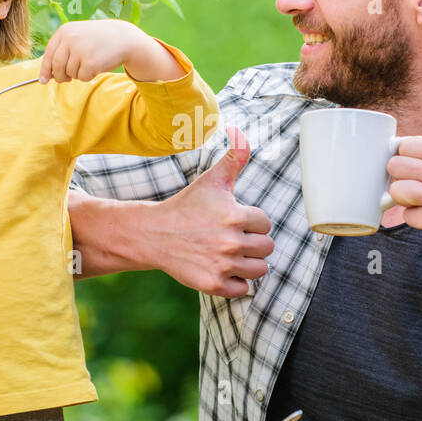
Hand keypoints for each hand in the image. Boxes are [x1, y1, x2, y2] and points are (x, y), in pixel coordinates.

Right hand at [150, 126, 274, 296]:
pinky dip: (237, 283)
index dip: (252, 221)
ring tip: (231, 253)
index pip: (266, 223)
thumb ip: (234, 157)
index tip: (235, 220)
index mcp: (235, 215)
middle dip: (253, 242)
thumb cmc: (187, 205)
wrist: (154, 234)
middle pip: (267, 247)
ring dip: (249, 263)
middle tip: (232, 238)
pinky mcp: (214, 284)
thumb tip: (240, 131)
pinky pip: (244, 290)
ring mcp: (223, 265)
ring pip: (260, 270)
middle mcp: (231, 242)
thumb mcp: (211, 180)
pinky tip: (223, 268)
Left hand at [386, 136, 421, 262]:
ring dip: (405, 200)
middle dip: (400, 178)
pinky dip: (418, 219)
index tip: (412, 169)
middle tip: (415, 188)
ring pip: (396, 190)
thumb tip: (398, 151)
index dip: (405, 158)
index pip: (407, 145)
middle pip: (395, 165)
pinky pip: (407, 215)